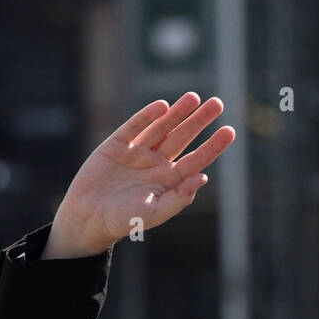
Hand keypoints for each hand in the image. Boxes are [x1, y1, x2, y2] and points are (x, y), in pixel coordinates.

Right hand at [43, 93, 234, 257]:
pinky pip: (135, 126)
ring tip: (194, 98)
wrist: (88, 219)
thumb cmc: (124, 221)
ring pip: (162, 128)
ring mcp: (137, 152)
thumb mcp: (154, 213)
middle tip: (218, 104)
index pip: (196, 160)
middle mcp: (156, 164)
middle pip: (183, 138)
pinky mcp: (117, 144)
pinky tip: (163, 106)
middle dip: (200, 121)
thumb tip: (203, 177)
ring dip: (178, 113)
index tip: (230, 131)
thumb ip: (179, 198)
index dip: (213, 146)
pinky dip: (148, 116)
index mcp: (169, 181)